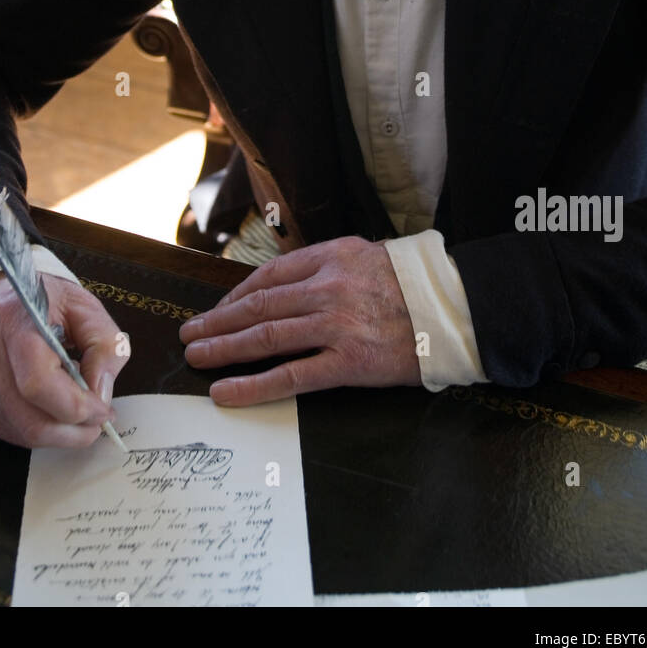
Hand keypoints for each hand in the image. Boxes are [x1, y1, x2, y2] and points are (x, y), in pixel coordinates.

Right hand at [0, 272, 129, 446]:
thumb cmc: (34, 301)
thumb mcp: (83, 305)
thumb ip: (105, 344)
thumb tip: (101, 393)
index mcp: (14, 323)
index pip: (40, 385)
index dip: (79, 407)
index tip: (103, 408)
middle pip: (33, 422)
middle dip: (75, 432)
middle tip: (98, 420)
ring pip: (23, 434)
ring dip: (59, 434)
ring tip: (76, 410)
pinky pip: (9, 432)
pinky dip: (37, 429)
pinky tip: (49, 408)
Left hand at [179, 236, 421, 405]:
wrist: (456, 309)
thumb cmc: (413, 284)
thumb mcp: (366, 256)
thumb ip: (326, 267)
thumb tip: (286, 286)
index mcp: (330, 257)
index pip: (269, 276)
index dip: (235, 296)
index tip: (218, 309)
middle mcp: (327, 288)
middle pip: (258, 306)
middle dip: (217, 322)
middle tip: (190, 334)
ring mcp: (335, 326)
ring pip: (264, 338)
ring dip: (223, 349)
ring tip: (197, 358)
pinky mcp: (348, 363)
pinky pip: (289, 377)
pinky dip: (252, 386)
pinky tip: (226, 391)